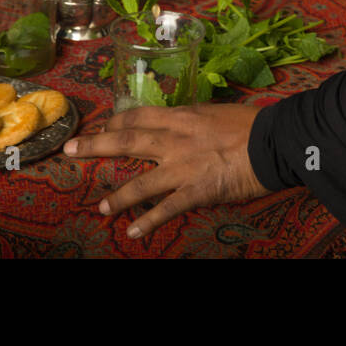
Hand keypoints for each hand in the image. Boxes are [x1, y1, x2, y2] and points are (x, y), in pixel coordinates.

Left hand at [65, 103, 271, 237]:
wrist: (275, 140)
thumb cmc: (254, 123)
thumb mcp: (219, 112)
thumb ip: (198, 120)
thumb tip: (189, 124)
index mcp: (184, 116)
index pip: (141, 115)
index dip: (117, 121)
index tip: (103, 125)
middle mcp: (176, 139)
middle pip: (127, 141)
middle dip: (96, 145)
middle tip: (71, 150)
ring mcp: (184, 166)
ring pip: (140, 182)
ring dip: (118, 196)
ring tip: (102, 208)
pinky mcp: (196, 190)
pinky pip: (166, 209)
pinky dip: (148, 221)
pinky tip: (133, 232)